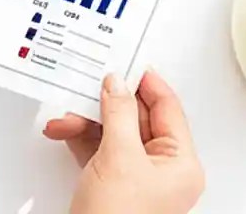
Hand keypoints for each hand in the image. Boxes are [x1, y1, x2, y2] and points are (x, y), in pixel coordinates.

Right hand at [43, 70, 203, 213]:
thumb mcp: (119, 157)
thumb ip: (118, 113)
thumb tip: (117, 84)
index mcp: (181, 164)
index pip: (168, 108)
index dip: (145, 82)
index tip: (126, 61)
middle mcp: (163, 170)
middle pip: (136, 118)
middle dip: (105, 104)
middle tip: (87, 85)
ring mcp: (136, 179)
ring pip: (113, 132)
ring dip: (86, 121)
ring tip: (67, 118)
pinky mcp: (112, 185)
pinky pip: (99, 149)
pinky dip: (81, 138)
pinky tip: (65, 131)